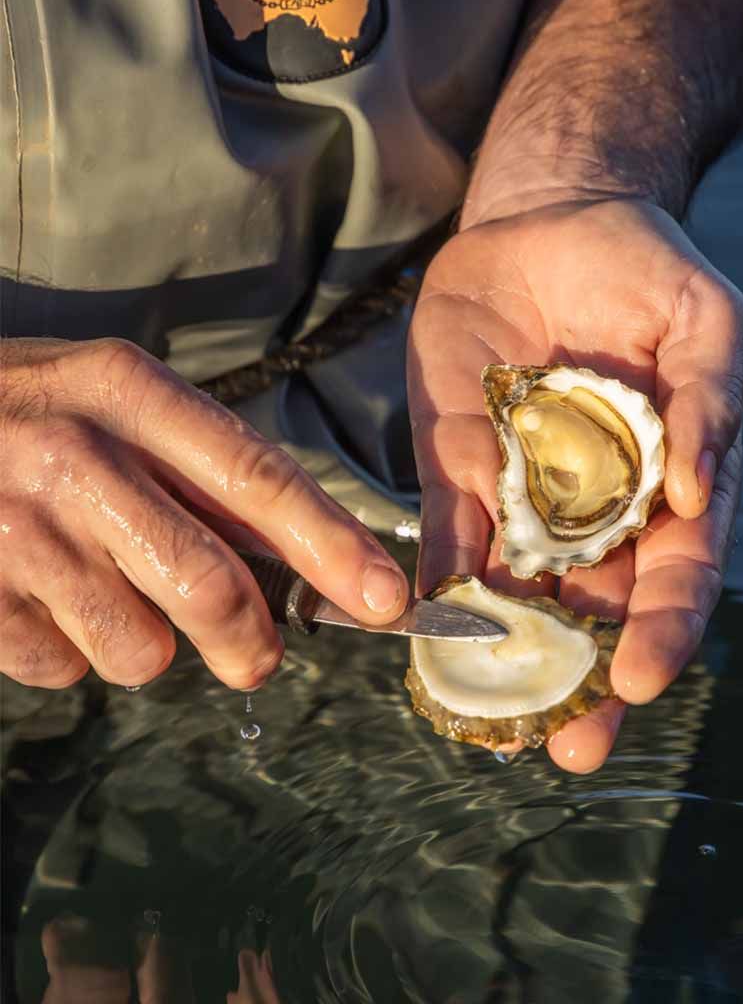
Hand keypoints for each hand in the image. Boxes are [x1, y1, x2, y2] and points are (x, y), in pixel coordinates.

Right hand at [0, 338, 408, 689]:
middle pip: (209, 584)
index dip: (331, 546)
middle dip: (252, 642)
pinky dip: (74, 653)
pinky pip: (63, 669)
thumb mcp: (117, 398)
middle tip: (257, 656)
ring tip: (112, 593)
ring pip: (138, 649)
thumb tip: (306, 556)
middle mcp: (77, 457)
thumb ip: (203, 468)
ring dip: (148, 646)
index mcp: (129, 393)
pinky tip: (49, 598)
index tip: (386, 600)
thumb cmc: (31, 410)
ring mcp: (17, 528)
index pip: (255, 477)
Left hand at [407, 198, 742, 772]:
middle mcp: (603, 508)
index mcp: (674, 484)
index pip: (679, 575)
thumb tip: (699, 489)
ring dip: (505, 656)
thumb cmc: (646, 270)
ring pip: (520, 592)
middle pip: (599, 611)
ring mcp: (528, 491)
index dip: (664, 630)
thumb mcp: (706, 320)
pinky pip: (451, 533)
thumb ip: (710, 399)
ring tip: (489, 720)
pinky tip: (425, 630)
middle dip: (586, 682)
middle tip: (569, 748)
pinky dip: (439, 584)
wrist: (551, 219)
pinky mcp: (459, 463)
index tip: (643, 679)